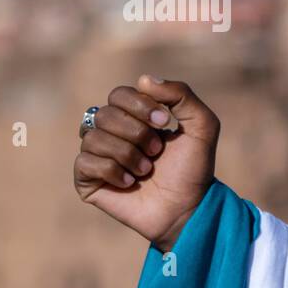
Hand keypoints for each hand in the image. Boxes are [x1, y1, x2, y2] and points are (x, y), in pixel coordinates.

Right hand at [73, 75, 220, 252]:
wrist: (188, 207)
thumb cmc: (193, 169)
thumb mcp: (202, 126)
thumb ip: (182, 94)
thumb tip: (143, 79)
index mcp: (133, 117)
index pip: (119, 94)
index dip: (141, 106)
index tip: (164, 123)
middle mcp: (111, 133)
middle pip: (105, 114)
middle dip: (137, 133)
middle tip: (156, 152)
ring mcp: (97, 156)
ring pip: (93, 137)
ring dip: (127, 154)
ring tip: (146, 170)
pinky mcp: (87, 180)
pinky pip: (85, 162)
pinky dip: (113, 171)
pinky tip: (130, 183)